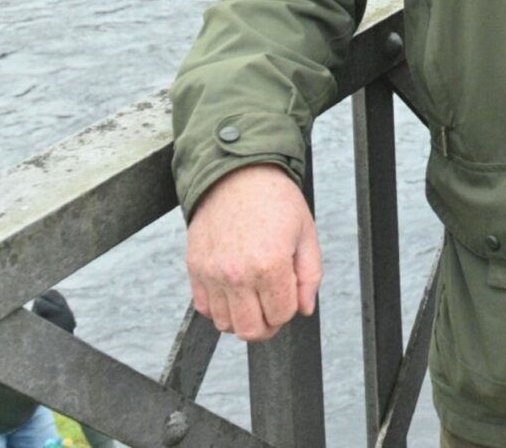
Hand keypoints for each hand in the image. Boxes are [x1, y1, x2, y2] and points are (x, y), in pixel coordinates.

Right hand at [186, 163, 321, 340]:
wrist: (236, 175)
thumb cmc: (274, 200)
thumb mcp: (306, 233)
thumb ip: (310, 276)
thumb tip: (305, 308)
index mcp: (270, 265)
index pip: (281, 316)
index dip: (290, 309)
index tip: (290, 293)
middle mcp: (237, 275)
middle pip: (251, 330)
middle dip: (268, 324)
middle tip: (273, 304)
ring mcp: (212, 274)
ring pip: (226, 324)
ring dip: (242, 317)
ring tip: (253, 294)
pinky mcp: (195, 269)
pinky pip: (204, 308)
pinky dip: (220, 307)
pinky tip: (234, 289)